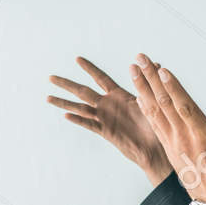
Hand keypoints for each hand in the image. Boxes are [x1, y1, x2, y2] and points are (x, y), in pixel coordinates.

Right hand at [47, 56, 172, 183]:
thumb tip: (157, 63)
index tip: (77, 58)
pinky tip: (66, 115)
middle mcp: (108, 105)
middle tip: (50, 77)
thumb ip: (151, 82)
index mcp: (119, 95)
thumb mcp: (154, 99)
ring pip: (80, 108)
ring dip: (64, 102)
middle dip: (66, 84)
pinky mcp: (106, 132)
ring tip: (47, 97)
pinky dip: (78, 120)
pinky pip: (90, 125)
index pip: (101, 78)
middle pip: (83, 91)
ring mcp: (105, 118)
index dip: (89, 68)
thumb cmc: (157, 123)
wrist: (157, 146)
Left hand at [130, 52, 205, 203]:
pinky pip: (155, 124)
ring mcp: (174, 145)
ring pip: (155, 112)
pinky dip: (147, 106)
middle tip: (139, 58)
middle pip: (164, 104)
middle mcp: (184, 140)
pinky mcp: (170, 150)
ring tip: (133, 69)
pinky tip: (140, 94)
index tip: (162, 69)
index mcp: (204, 137)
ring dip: (143, 89)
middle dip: (151, 79)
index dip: (173, 88)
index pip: (184, 108)